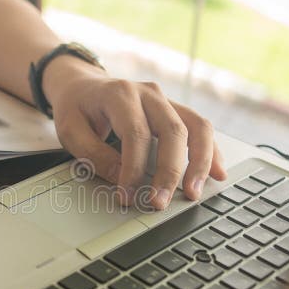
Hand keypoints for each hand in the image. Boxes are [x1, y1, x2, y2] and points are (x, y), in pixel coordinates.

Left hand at [46, 59, 226, 208]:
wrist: (82, 85)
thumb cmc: (77, 108)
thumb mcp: (70, 131)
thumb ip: (93, 154)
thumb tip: (120, 178)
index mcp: (120, 94)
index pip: (135, 133)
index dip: (133, 169)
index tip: (127, 196)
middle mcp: (149, 93)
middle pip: (172, 130)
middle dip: (170, 171)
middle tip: (160, 202)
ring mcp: (166, 100)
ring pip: (196, 126)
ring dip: (200, 162)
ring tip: (194, 193)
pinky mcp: (175, 110)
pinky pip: (201, 129)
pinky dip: (212, 152)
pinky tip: (218, 174)